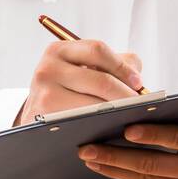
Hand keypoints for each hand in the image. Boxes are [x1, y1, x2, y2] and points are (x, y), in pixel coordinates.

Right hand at [13, 40, 143, 126]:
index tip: (138, 83)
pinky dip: (99, 126)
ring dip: (117, 113)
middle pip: (100, 80)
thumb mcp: (82, 68)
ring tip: (131, 117)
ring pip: (94, 105)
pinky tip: (110, 128)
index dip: (122, 66)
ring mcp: (44, 93)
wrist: (36, 115)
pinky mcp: (43, 118)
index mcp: (59, 50)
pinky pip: (81, 123)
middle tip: (142, 106)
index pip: (98, 50)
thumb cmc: (68, 89)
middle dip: (126, 95)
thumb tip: (136, 77)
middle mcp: (48, 68)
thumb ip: (113, 63)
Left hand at [76, 109, 177, 178]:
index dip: (151, 135)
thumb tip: (154, 103)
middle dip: (116, 157)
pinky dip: (133, 178)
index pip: (177, 140)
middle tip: (88, 149)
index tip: (127, 129)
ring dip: (116, 170)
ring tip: (92, 160)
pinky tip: (114, 169)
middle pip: (153, 164)